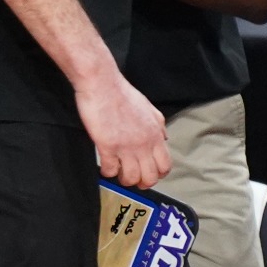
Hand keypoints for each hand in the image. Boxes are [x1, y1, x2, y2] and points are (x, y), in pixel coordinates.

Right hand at [76, 71, 170, 189]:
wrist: (102, 84)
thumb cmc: (122, 93)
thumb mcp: (149, 108)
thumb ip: (158, 126)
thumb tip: (164, 138)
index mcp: (155, 135)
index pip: (165, 165)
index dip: (158, 174)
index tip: (150, 175)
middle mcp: (144, 144)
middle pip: (150, 176)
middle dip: (143, 183)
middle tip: (134, 181)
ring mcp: (125, 146)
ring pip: (131, 177)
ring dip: (125, 180)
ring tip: (118, 175)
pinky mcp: (107, 146)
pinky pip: (110, 169)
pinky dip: (107, 172)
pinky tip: (104, 168)